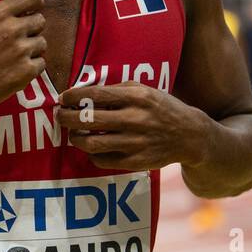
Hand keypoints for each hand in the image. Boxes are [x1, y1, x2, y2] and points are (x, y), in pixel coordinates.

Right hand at [0, 0, 46, 127]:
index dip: (34, 4)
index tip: (29, 12)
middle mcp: (12, 29)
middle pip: (40, 21)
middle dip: (31, 29)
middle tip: (17, 40)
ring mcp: (20, 51)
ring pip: (42, 43)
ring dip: (31, 49)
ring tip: (13, 58)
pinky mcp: (25, 72)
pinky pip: (41, 64)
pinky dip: (32, 67)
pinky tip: (15, 70)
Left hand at [57, 82, 210, 170]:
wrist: (190, 136)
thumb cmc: (161, 109)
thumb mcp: (145, 91)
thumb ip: (117, 90)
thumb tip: (85, 94)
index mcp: (137, 97)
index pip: (96, 94)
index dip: (74, 96)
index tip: (64, 98)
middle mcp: (136, 119)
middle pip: (88, 120)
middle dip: (67, 118)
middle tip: (61, 116)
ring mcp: (135, 143)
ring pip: (91, 143)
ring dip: (76, 138)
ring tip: (74, 134)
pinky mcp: (135, 162)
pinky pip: (102, 160)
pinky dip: (92, 154)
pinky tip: (92, 148)